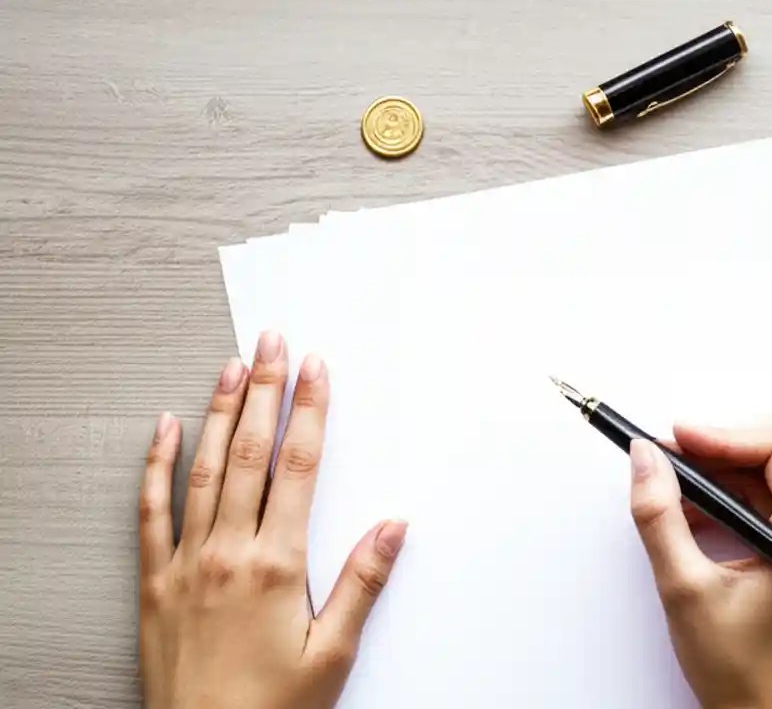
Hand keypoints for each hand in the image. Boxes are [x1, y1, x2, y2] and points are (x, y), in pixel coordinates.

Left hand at [138, 331, 406, 708]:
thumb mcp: (331, 653)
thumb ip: (362, 585)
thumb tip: (394, 528)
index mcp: (276, 565)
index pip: (297, 468)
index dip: (309, 411)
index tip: (316, 370)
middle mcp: (227, 553)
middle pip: (250, 453)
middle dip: (264, 391)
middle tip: (273, 343)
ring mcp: (185, 563)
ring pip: (204, 470)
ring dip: (219, 412)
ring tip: (231, 366)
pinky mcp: (155, 581)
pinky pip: (152, 510)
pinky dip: (158, 465)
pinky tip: (166, 429)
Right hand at [628, 421, 771, 708]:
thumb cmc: (739, 671)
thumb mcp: (684, 590)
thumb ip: (660, 517)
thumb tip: (645, 459)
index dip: (723, 434)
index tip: (675, 439)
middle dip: (718, 447)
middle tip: (665, 456)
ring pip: (771, 474)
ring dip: (719, 471)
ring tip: (669, 484)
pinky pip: (770, 501)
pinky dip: (729, 495)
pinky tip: (690, 509)